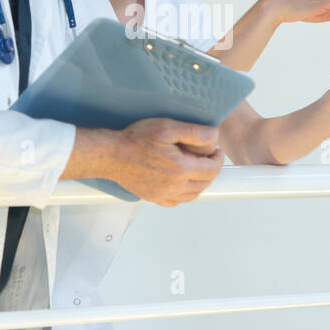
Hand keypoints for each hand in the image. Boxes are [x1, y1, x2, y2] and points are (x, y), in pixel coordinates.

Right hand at [110, 118, 224, 206]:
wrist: (111, 155)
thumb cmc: (136, 140)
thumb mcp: (167, 128)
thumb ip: (195, 132)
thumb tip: (214, 137)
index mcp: (181, 169)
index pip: (213, 169)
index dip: (218, 159)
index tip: (215, 151)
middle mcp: (175, 186)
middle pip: (205, 183)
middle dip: (210, 170)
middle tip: (206, 157)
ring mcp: (163, 195)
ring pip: (193, 195)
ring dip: (200, 182)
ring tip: (196, 168)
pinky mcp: (153, 198)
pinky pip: (177, 201)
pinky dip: (184, 193)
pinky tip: (180, 182)